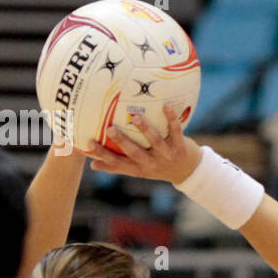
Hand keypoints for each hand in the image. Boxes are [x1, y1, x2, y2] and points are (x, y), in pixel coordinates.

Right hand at [78, 104, 201, 183]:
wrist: (189, 172)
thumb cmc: (157, 166)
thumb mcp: (138, 170)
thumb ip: (117, 166)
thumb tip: (92, 165)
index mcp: (138, 168)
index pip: (117, 163)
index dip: (102, 155)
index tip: (87, 143)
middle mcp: (151, 163)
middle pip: (135, 154)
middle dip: (122, 142)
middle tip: (109, 129)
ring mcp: (166, 155)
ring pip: (155, 142)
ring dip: (145, 129)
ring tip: (135, 117)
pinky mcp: (181, 146)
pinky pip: (176, 131)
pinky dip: (172, 118)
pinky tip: (166, 105)